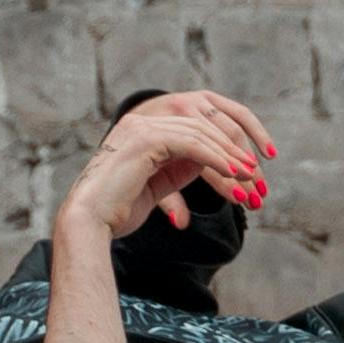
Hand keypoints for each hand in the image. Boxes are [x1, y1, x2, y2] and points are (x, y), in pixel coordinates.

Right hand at [58, 88, 274, 248]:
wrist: (87, 221)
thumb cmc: (117, 209)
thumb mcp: (155, 184)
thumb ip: (177, 168)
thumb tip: (209, 163)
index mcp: (140, 130)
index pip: (192, 129)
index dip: (222, 148)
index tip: (245, 172)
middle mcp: (140, 121)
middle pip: (200, 127)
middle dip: (232, 151)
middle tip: (255, 176)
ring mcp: (141, 127)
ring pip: (199, 133)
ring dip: (229, 156)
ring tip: (250, 178)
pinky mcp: (145, 139)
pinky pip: (191, 144)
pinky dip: (216, 158)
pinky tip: (233, 174)